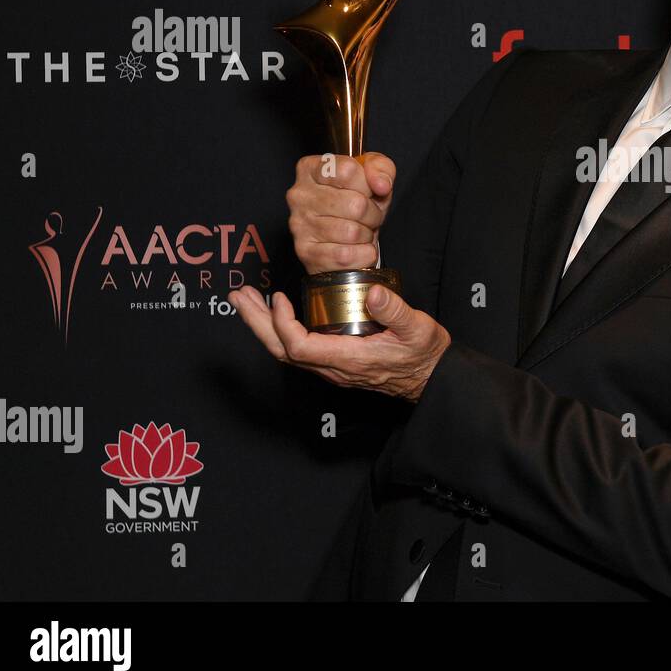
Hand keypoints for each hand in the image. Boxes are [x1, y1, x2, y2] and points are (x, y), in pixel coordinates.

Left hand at [228, 283, 449, 403]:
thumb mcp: (419, 328)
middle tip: (239, 296)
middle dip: (257, 323)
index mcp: (350, 359)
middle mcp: (334, 368)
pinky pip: (298, 351)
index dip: (282, 323)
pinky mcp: (334, 363)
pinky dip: (280, 331)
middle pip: (282, 351)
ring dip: (264, 327)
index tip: (280, 297)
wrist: (430, 377)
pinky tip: (278, 314)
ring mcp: (332, 368)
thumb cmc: (424, 353)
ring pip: (286, 353)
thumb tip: (373, 293)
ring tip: (250, 301)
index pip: (300, 347)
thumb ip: (396, 311)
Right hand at [286, 152, 396, 274]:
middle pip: (355, 204)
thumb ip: (380, 168)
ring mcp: (299, 224)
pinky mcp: (305, 252)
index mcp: (310, 169)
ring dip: (366, 235)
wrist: (346, 239)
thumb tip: (381, 184)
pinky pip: (346, 256)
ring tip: (360, 231)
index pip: (348, 170)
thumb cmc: (358, 203)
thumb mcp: (373, 177)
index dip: (368, 185)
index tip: (368, 191)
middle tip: (368, 217)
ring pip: (352, 232)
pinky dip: (362, 254)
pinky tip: (356, 248)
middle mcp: (299, 195)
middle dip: (372, 214)